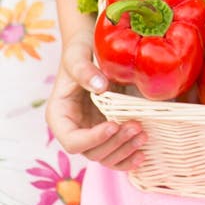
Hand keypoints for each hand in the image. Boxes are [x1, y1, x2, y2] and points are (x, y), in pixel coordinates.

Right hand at [46, 24, 146, 170]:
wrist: (93, 47)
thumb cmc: (80, 51)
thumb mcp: (77, 56)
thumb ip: (84, 71)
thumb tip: (100, 87)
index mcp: (60, 116)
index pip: (72, 141)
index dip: (92, 139)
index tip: (113, 124)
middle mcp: (75, 129)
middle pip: (92, 152)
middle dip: (115, 144)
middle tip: (137, 126)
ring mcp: (92, 132)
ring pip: (106, 156)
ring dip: (125, 151)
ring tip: (144, 135)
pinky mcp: (108, 131)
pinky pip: (116, 154)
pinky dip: (128, 157)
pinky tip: (143, 153)